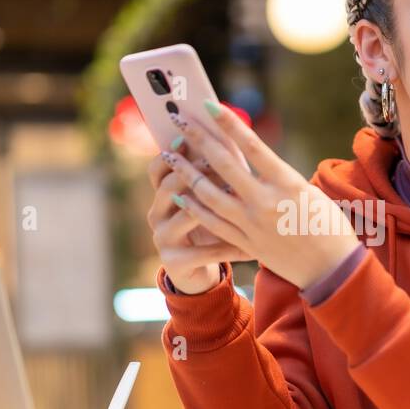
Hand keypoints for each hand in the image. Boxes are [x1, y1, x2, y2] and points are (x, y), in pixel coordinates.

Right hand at [146, 139, 250, 294]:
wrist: (199, 272)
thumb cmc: (211, 226)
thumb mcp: (210, 198)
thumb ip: (215, 172)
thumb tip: (232, 136)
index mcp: (162, 194)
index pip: (158, 167)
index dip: (174, 152)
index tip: (193, 138)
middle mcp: (157, 214)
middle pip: (168, 186)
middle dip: (194, 173)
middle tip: (218, 164)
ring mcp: (163, 238)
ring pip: (186, 216)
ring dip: (214, 207)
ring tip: (238, 200)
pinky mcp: (175, 262)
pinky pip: (206, 251)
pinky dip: (231, 247)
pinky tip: (252, 245)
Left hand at [160, 103, 363, 290]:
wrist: (332, 269)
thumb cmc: (327, 224)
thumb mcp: (307, 190)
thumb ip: (276, 174)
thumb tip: (247, 154)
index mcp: (287, 183)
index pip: (252, 145)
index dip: (228, 123)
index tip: (208, 104)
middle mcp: (266, 202)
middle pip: (223, 165)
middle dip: (198, 138)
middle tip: (178, 118)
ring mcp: (252, 225)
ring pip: (208, 193)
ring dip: (185, 171)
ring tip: (169, 153)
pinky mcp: (245, 243)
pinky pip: (211, 222)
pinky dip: (193, 206)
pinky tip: (179, 193)